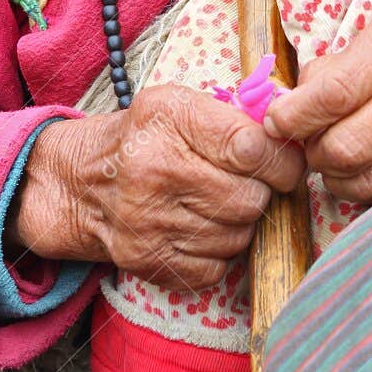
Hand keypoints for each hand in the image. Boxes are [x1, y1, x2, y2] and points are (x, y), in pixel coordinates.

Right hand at [9, 84, 304, 291]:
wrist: (81, 182)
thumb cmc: (144, 136)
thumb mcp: (178, 103)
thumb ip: (232, 116)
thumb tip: (290, 140)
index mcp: (168, 120)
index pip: (251, 148)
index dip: (281, 159)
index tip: (284, 162)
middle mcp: (154, 172)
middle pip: (249, 199)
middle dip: (262, 192)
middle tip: (251, 182)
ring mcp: (149, 223)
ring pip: (238, 236)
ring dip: (242, 222)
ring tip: (222, 201)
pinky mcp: (148, 262)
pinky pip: (217, 267)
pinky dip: (220, 251)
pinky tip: (203, 227)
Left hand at [263, 14, 371, 205]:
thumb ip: (327, 73)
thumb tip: (282, 114)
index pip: (333, 93)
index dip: (295, 116)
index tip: (278, 124)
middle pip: (344, 148)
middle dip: (315, 154)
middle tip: (314, 146)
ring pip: (366, 181)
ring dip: (340, 178)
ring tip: (343, 160)